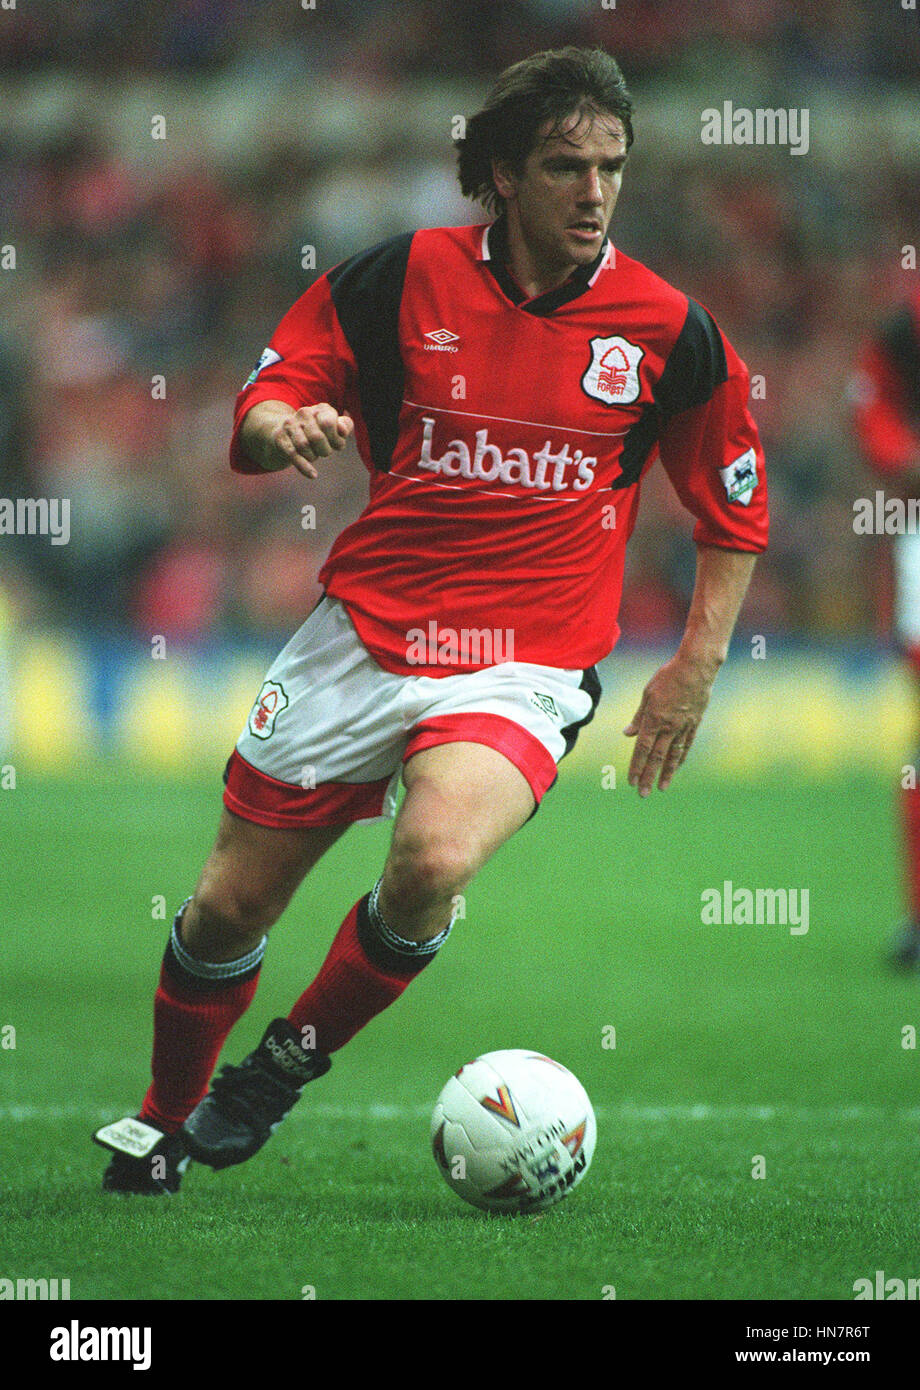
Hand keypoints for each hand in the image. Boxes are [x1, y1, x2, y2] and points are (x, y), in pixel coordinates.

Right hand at [269, 404, 353, 477]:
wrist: (285, 429)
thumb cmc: (316, 431)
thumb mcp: (333, 427)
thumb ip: (344, 426)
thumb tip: (343, 430)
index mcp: (321, 409)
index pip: (328, 423)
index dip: (336, 439)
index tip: (337, 444)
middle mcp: (304, 413)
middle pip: (316, 437)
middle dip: (325, 450)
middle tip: (324, 452)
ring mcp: (290, 425)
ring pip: (303, 446)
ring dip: (313, 456)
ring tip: (313, 455)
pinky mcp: (281, 439)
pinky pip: (293, 455)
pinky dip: (305, 467)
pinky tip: (313, 475)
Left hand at [623, 651, 718, 796]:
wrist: (696, 668)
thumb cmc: (668, 677)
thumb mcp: (648, 694)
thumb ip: (639, 716)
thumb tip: (628, 734)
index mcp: (654, 719)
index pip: (642, 749)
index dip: (636, 766)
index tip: (630, 780)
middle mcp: (668, 727)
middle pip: (656, 757)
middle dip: (648, 776)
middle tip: (642, 793)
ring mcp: (683, 727)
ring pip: (673, 755)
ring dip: (666, 774)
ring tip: (661, 788)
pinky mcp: (695, 724)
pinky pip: (686, 745)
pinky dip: (680, 759)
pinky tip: (675, 768)